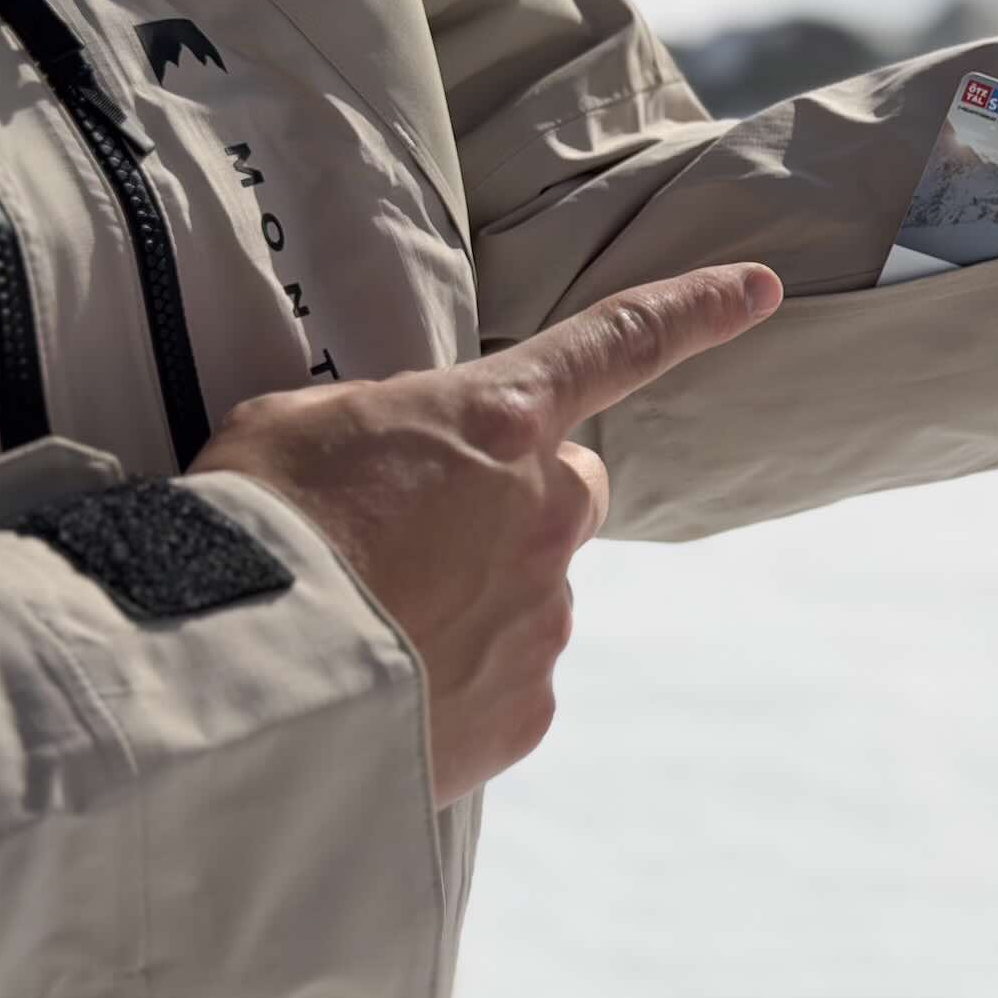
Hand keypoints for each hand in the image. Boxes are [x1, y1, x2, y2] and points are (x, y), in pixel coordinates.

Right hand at [191, 262, 784, 806]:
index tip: (762, 288)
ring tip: (371, 627)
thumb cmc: (254, 528)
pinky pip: (505, 684)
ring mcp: (545, 615)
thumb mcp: (302, 426)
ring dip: (469, 603)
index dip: (696, 309)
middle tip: (422, 540)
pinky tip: (386, 692)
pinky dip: (456, 686)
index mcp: (502, 421)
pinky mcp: (525, 709)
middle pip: (569, 492)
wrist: (235, 679)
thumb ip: (386, 427)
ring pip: (528, 595)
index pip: (620, 342)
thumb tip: (406, 469)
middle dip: (517, 505)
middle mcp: (548, 513)